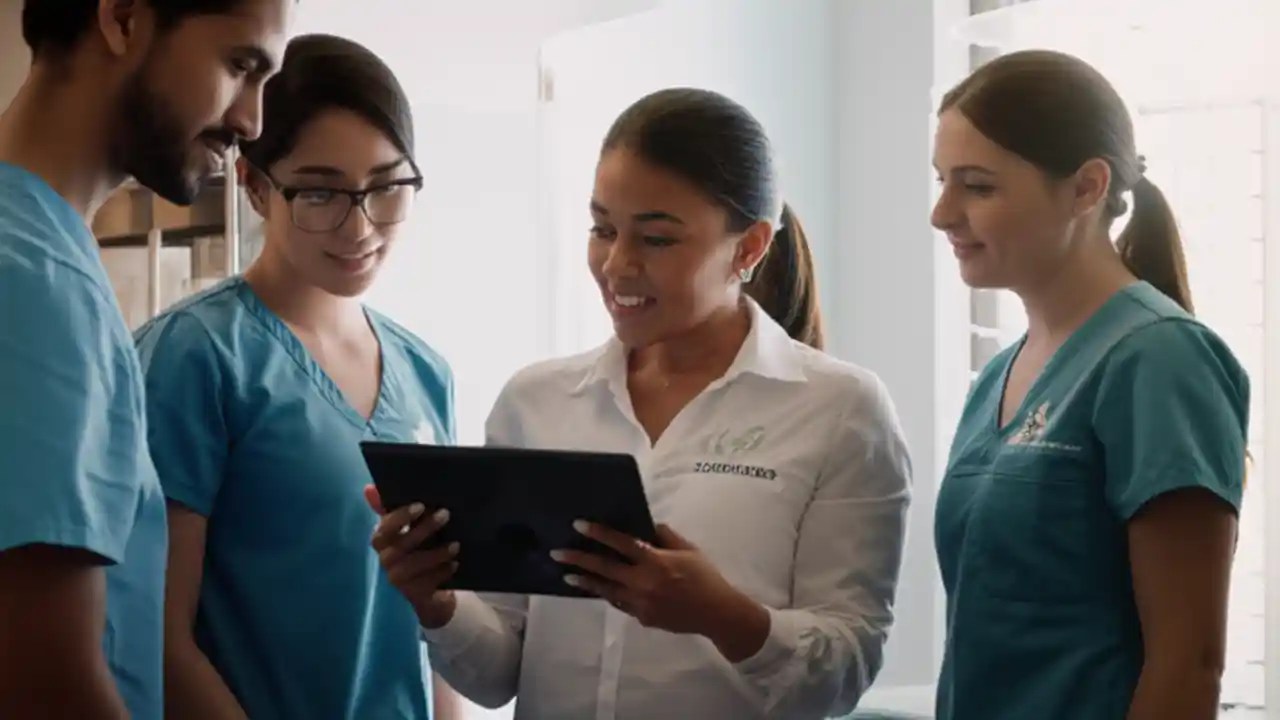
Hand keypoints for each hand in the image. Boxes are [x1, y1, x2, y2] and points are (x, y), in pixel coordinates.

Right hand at [365, 485, 458, 628]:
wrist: (433, 589)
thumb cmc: (420, 549)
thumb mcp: (410, 527)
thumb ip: (392, 508)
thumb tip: (369, 488)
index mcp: (382, 541)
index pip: (383, 529)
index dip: (400, 517)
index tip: (421, 505)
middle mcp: (385, 561)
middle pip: (399, 546)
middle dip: (423, 529)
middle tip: (445, 514)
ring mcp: (398, 580)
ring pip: (412, 566)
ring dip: (435, 554)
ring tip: (455, 545)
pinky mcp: (413, 595)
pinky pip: (426, 584)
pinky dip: (442, 572)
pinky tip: (454, 564)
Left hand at [551, 522, 770, 659]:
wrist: (717, 614)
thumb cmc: (705, 577)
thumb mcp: (689, 550)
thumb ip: (666, 537)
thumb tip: (646, 525)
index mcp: (656, 562)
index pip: (622, 543)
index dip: (599, 533)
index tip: (579, 524)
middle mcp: (644, 582)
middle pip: (606, 568)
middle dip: (579, 559)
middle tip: (557, 552)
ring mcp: (640, 603)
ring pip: (606, 590)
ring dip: (586, 581)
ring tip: (567, 575)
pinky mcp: (641, 617)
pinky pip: (619, 603)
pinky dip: (606, 594)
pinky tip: (595, 588)